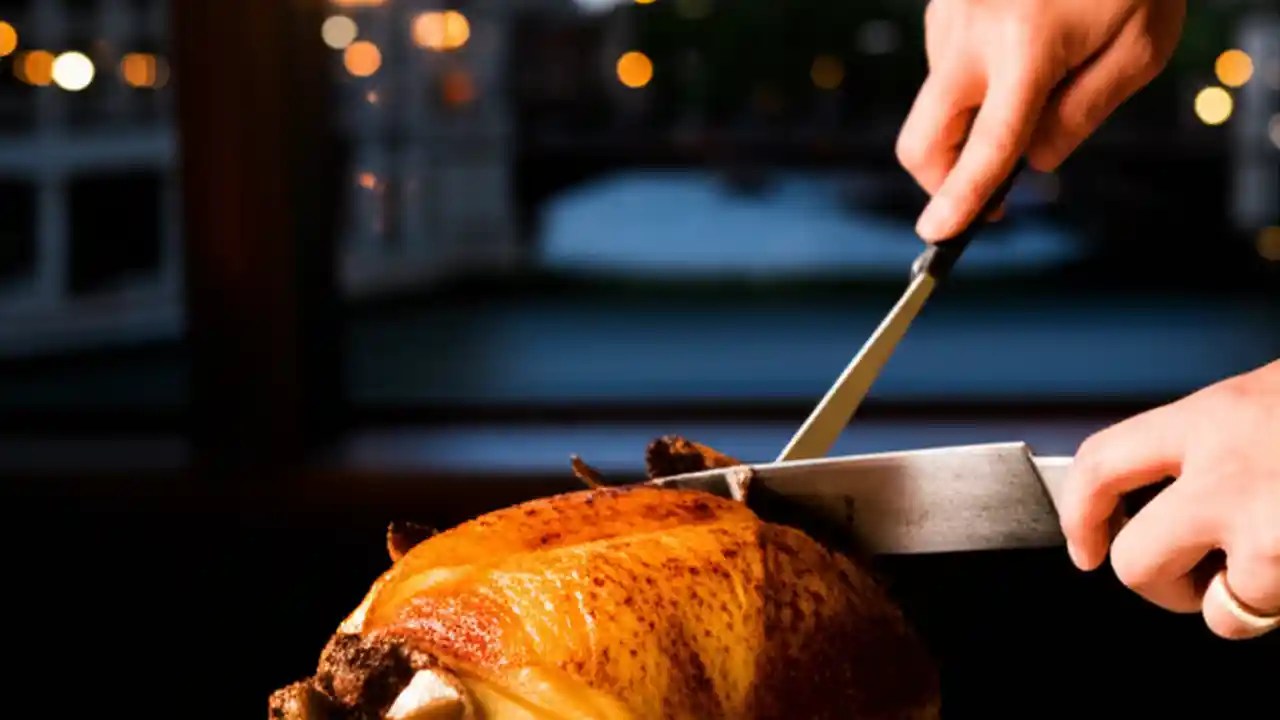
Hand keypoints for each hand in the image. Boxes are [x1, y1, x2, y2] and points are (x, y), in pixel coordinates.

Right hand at [896, 0, 1185, 240]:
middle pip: (923, 139)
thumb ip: (1084, 114)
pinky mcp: (941, 8)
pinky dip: (975, 83)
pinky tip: (1019, 49)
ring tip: (1036, 78)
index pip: (987, 145)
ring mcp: (947, 19)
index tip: (937, 234)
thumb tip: (1033, 161)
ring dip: (973, 119)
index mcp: (1026, 50)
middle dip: (941, 181)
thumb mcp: (1140, 47)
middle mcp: (972, 36)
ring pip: (939, 105)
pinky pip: (946, 68)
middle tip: (984, 193)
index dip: (961, 199)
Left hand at [1059, 360, 1279, 639]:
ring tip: (1276, 559)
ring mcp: (1272, 528)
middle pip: (1138, 563)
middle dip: (1159, 585)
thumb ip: (1212, 442)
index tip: (1086, 546)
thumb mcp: (1267, 399)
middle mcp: (1229, 471)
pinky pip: (1268, 613)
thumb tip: (1163, 495)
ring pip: (1218, 610)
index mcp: (1212, 416)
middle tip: (1189, 576)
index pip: (1101, 463)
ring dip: (1239, 601)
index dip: (1079, 514)